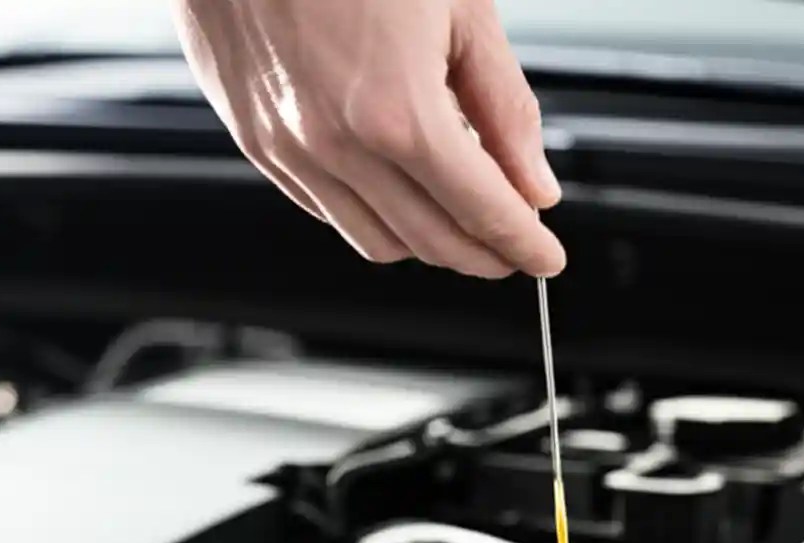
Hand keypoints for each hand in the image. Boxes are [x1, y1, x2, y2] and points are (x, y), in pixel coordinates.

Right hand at [171, 0, 564, 278]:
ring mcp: (289, 150)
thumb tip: (534, 183)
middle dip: (485, 255)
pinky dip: (373, 217)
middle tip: (513, 246)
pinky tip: (396, 189)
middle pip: (431, 241)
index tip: (546, 257)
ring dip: (428, 244)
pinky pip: (325, 211)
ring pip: (376, 241)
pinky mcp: (257, 142)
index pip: (481, 211)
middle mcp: (338, 146)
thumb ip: (504, 106)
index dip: (525, 245)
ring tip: (457, 217)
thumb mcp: (461, 8)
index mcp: (399, 112)